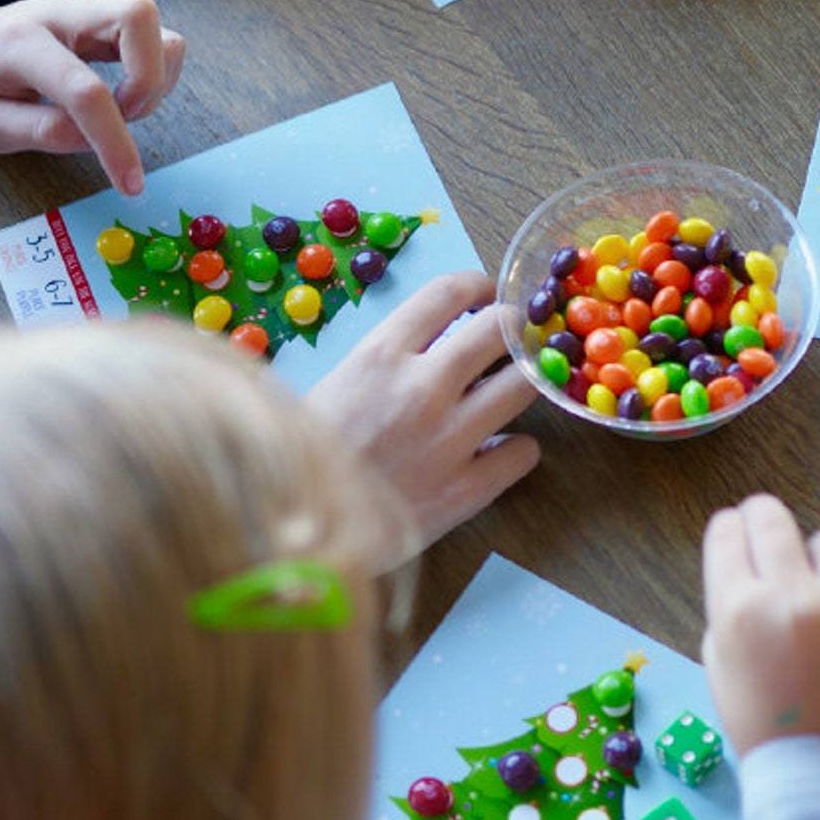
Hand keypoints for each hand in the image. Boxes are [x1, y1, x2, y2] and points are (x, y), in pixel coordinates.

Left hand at [0, 0, 182, 195]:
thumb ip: (37, 131)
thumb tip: (93, 140)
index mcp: (17, 42)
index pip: (84, 88)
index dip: (114, 139)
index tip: (130, 183)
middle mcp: (58, 12)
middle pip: (138, 16)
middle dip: (149, 80)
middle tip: (126, 118)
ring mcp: (83, 10)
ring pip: (151, 24)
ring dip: (155, 77)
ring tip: (123, 111)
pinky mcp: (101, 18)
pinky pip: (151, 35)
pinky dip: (153, 72)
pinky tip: (125, 97)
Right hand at [305, 271, 540, 552]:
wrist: (294, 533)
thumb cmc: (307, 456)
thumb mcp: (335, 386)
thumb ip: (385, 359)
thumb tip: (437, 342)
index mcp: (380, 355)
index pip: (448, 293)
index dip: (479, 286)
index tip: (488, 294)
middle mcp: (422, 388)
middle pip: (499, 329)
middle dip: (515, 325)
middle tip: (517, 335)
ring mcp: (449, 440)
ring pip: (524, 385)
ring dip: (525, 380)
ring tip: (514, 387)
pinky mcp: (466, 491)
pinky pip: (523, 453)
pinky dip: (518, 448)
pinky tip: (502, 450)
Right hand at [701, 495, 819, 755]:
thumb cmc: (762, 718)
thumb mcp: (718, 659)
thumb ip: (729, 601)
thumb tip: (745, 558)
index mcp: (740, 609)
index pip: (728, 533)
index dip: (729, 528)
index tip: (735, 530)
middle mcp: (793, 596)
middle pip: (772, 518)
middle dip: (763, 518)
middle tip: (766, 527)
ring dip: (816, 562)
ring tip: (817, 595)